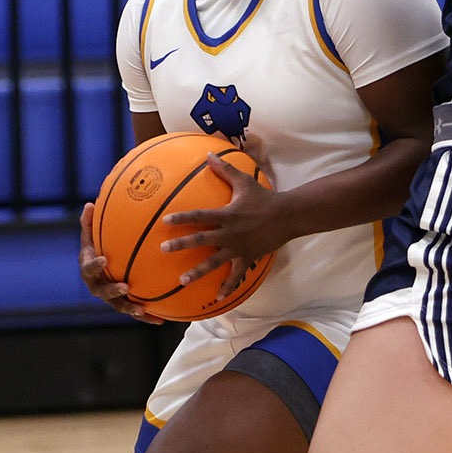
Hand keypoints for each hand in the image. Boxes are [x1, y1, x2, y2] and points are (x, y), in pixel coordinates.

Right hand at [79, 204, 161, 323]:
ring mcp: (110, 297)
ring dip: (130, 309)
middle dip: (113, 291)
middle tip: (125, 287)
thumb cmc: (96, 246)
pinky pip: (135, 311)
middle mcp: (97, 285)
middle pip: (102, 291)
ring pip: (118, 306)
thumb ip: (89, 223)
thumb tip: (89, 204)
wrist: (101, 265)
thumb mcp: (91, 234)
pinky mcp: (123, 303)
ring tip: (141, 310)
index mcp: (89, 269)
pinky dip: (147, 317)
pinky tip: (160, 321)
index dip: (94, 265)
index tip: (104, 259)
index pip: (88, 268)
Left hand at [160, 131, 283, 292]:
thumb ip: (224, 169)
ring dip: (198, 271)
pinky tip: (217, 297)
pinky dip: (228, 287)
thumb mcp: (244, 181)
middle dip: (182, 244)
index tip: (166, 220)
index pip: (200, 215)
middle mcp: (230, 232)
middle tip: (163, 249)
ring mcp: (238, 247)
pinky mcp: (247, 258)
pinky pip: (236, 276)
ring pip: (215, 261)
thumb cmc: (264, 198)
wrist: (287, 216)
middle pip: (202, 239)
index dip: (183, 217)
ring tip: (182, 280)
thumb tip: (207, 154)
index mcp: (227, 214)